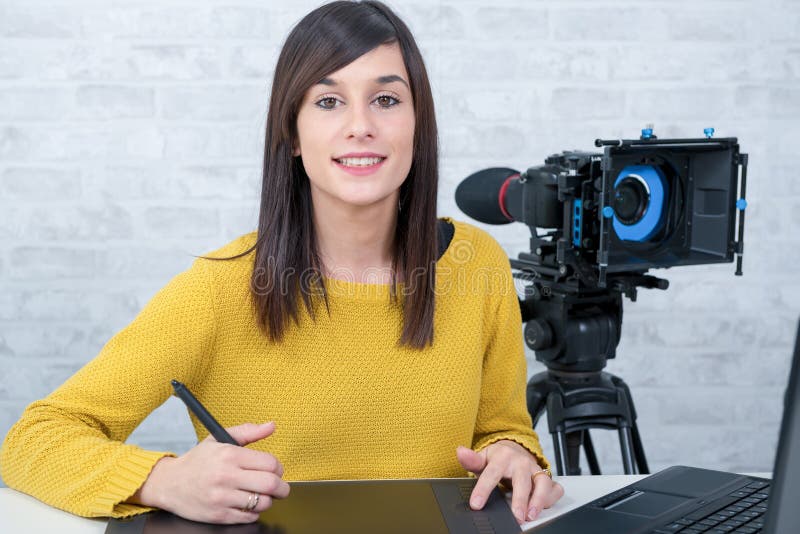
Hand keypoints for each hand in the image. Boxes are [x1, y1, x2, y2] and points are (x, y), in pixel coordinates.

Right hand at [130, 422, 289, 523]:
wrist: (169, 484)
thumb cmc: (197, 461)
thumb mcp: (219, 439)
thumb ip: (248, 431)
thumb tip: (271, 426)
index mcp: (229, 455)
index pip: (270, 463)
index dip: (279, 468)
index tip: (276, 470)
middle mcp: (226, 476)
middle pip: (271, 484)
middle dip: (282, 487)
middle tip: (280, 487)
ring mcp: (222, 498)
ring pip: (263, 503)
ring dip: (267, 500)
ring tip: (260, 494)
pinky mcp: (219, 515)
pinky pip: (249, 517)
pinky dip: (254, 512)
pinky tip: (247, 503)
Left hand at [457, 440, 563, 523]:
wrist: (514, 449)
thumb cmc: (497, 459)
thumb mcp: (483, 458)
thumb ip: (471, 459)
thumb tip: (460, 452)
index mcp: (503, 457)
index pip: (492, 473)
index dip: (483, 489)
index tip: (476, 504)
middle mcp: (522, 462)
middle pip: (522, 481)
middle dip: (520, 499)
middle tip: (515, 516)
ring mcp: (535, 470)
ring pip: (543, 483)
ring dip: (539, 500)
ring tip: (531, 515)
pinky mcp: (547, 477)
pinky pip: (555, 488)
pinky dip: (552, 498)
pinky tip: (545, 507)